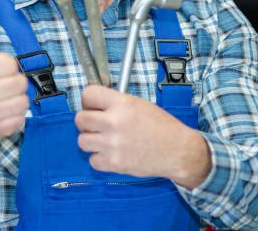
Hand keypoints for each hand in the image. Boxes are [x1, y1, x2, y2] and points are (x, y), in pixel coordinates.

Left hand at [75, 85, 209, 187]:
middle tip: (96, 124)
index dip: (88, 100)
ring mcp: (112, 145)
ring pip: (82, 141)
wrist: (177, 150)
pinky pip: (92, 160)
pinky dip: (99, 158)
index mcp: (121, 104)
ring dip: (91, 140)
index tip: (93, 105)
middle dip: (86, 121)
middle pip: (80, 119)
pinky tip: (111, 153)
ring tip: (104, 139)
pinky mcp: (114, 163)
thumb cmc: (161, 125)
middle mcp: (114, 123)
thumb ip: (115, 102)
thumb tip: (93, 99)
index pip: (88, 94)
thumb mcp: (138, 103)